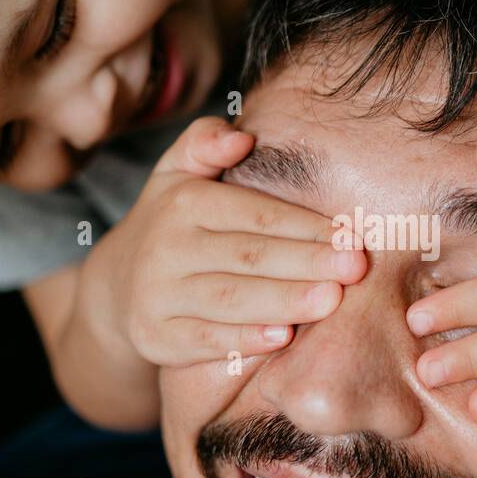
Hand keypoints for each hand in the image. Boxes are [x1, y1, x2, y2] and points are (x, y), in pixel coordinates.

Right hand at [81, 116, 366, 367]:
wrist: (120, 284)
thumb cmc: (177, 223)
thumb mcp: (180, 172)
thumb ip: (206, 142)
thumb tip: (239, 137)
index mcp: (183, 202)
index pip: (255, 214)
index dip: (306, 226)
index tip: (353, 236)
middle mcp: (164, 248)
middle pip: (249, 256)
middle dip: (307, 262)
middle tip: (355, 269)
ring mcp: (156, 295)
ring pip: (231, 299)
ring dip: (284, 301)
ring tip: (331, 300)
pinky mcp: (154, 337)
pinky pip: (205, 340)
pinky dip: (244, 340)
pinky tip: (283, 338)